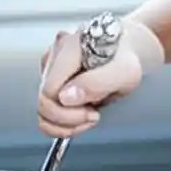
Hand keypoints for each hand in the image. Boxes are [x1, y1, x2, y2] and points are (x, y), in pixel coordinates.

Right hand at [37, 16, 163, 137]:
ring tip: (88, 115)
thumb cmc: (127, 58)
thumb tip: (65, 97)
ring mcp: (51, 64)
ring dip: (65, 122)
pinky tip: (81, 112)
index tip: (92, 114)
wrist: (128, 48)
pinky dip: (63, 118)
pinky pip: (48, 105)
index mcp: (70, 47)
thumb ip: (96, 83)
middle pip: (43, 102)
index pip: (49, 91)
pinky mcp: (52, 76)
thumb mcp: (124, 73)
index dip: (67, 112)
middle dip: (68, 120)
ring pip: (43, 107)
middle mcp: (55, 53)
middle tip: (92, 116)